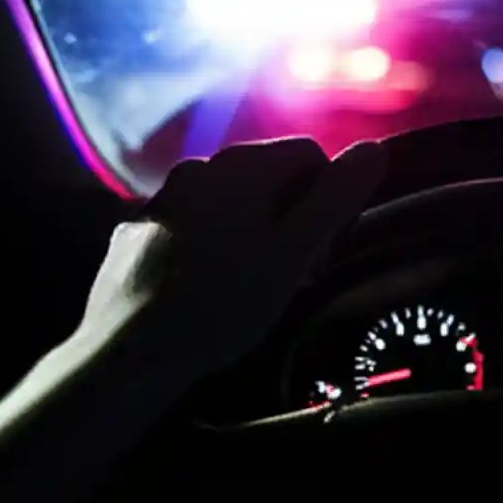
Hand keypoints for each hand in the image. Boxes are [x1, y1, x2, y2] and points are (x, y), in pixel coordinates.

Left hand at [76, 138, 385, 378]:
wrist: (128, 352)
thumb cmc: (224, 302)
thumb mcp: (294, 252)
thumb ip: (336, 198)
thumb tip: (374, 150)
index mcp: (240, 166)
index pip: (310, 155)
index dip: (331, 199)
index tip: (325, 249)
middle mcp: (197, 168)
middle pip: (268, 179)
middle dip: (291, 218)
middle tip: (294, 275)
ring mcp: (161, 200)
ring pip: (228, 205)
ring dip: (252, 234)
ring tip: (252, 288)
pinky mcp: (137, 233)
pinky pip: (192, 228)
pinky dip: (210, 249)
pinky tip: (208, 292)